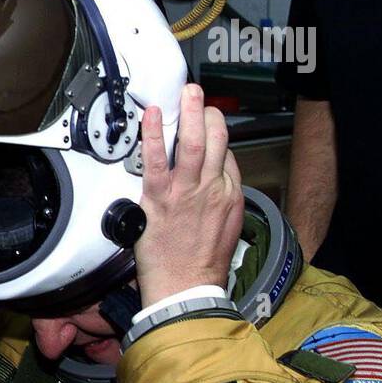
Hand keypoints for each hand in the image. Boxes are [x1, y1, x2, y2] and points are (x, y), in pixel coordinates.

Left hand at [134, 85, 245, 308]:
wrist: (187, 289)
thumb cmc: (201, 265)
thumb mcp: (226, 229)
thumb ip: (221, 201)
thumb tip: (215, 182)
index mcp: (230, 195)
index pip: (228, 154)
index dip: (217, 133)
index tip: (207, 122)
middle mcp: (213, 188)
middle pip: (218, 140)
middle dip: (209, 113)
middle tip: (198, 95)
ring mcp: (187, 192)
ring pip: (194, 142)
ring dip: (191, 112)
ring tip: (186, 93)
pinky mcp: (160, 199)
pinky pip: (157, 160)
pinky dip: (155, 135)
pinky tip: (152, 116)